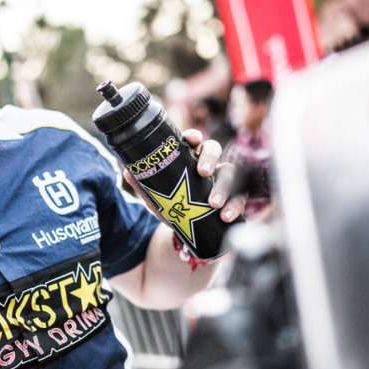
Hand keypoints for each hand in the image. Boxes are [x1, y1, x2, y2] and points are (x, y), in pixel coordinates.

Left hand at [122, 128, 247, 223]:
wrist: (189, 232)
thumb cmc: (175, 206)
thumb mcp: (158, 198)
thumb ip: (145, 186)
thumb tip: (127, 173)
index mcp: (190, 159)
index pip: (193, 141)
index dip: (194, 136)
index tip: (191, 139)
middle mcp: (209, 165)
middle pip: (215, 149)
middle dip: (210, 158)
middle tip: (202, 172)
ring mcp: (224, 180)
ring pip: (231, 173)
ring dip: (223, 187)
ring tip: (213, 204)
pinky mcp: (235, 197)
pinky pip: (241, 197)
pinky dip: (235, 205)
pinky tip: (226, 216)